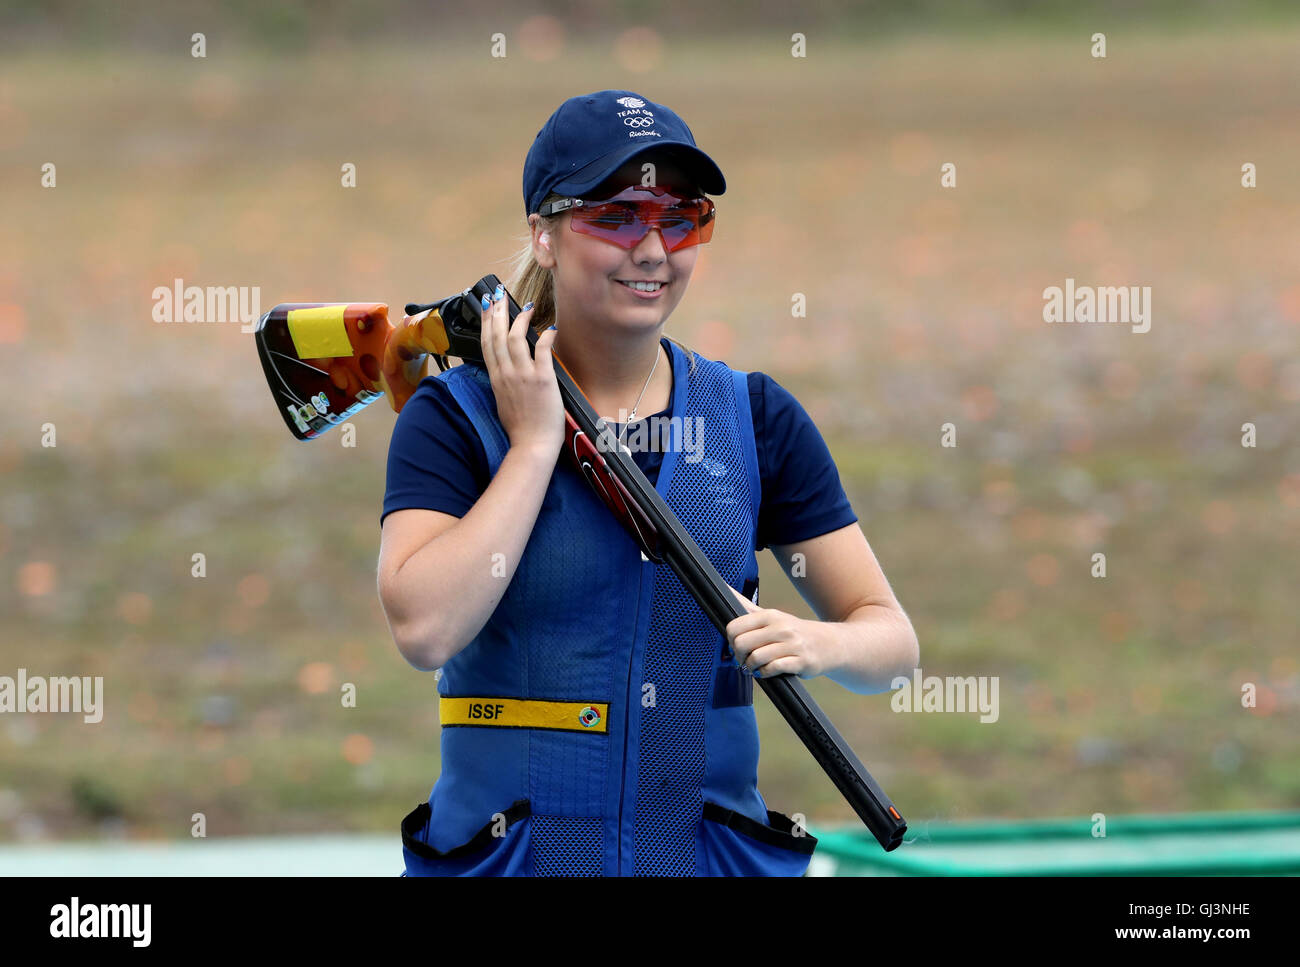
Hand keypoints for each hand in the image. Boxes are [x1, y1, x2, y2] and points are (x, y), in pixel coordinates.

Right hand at [479, 285, 563, 457]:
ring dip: (519, 318)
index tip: (485, 305)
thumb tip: (507, 370)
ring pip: (515, 337)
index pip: (487, 343)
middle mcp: (506, 373)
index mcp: (496, 379)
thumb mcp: (503, 402)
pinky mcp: (542, 378)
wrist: (531, 445)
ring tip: (525, 306)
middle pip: (496, 335)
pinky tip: (550, 326)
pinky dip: (544, 335)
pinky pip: (541, 349)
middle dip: (496, 311)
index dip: (485, 321)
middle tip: (498, 294)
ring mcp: (523, 375)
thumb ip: (504, 383)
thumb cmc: (521, 429)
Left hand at [723, 585, 829, 679]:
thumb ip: (748, 607)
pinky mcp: (801, 661)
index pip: (734, 627)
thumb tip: (725, 589)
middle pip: (741, 644)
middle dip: (739, 656)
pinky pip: (773, 669)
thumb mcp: (773, 617)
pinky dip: (766, 673)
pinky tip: (769, 671)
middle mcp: (781, 627)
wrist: (831, 644)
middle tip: (745, 659)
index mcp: (770, 615)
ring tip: (757, 666)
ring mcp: (792, 644)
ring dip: (752, 667)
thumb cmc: (795, 631)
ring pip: (755, 658)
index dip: (731, 640)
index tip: (737, 646)